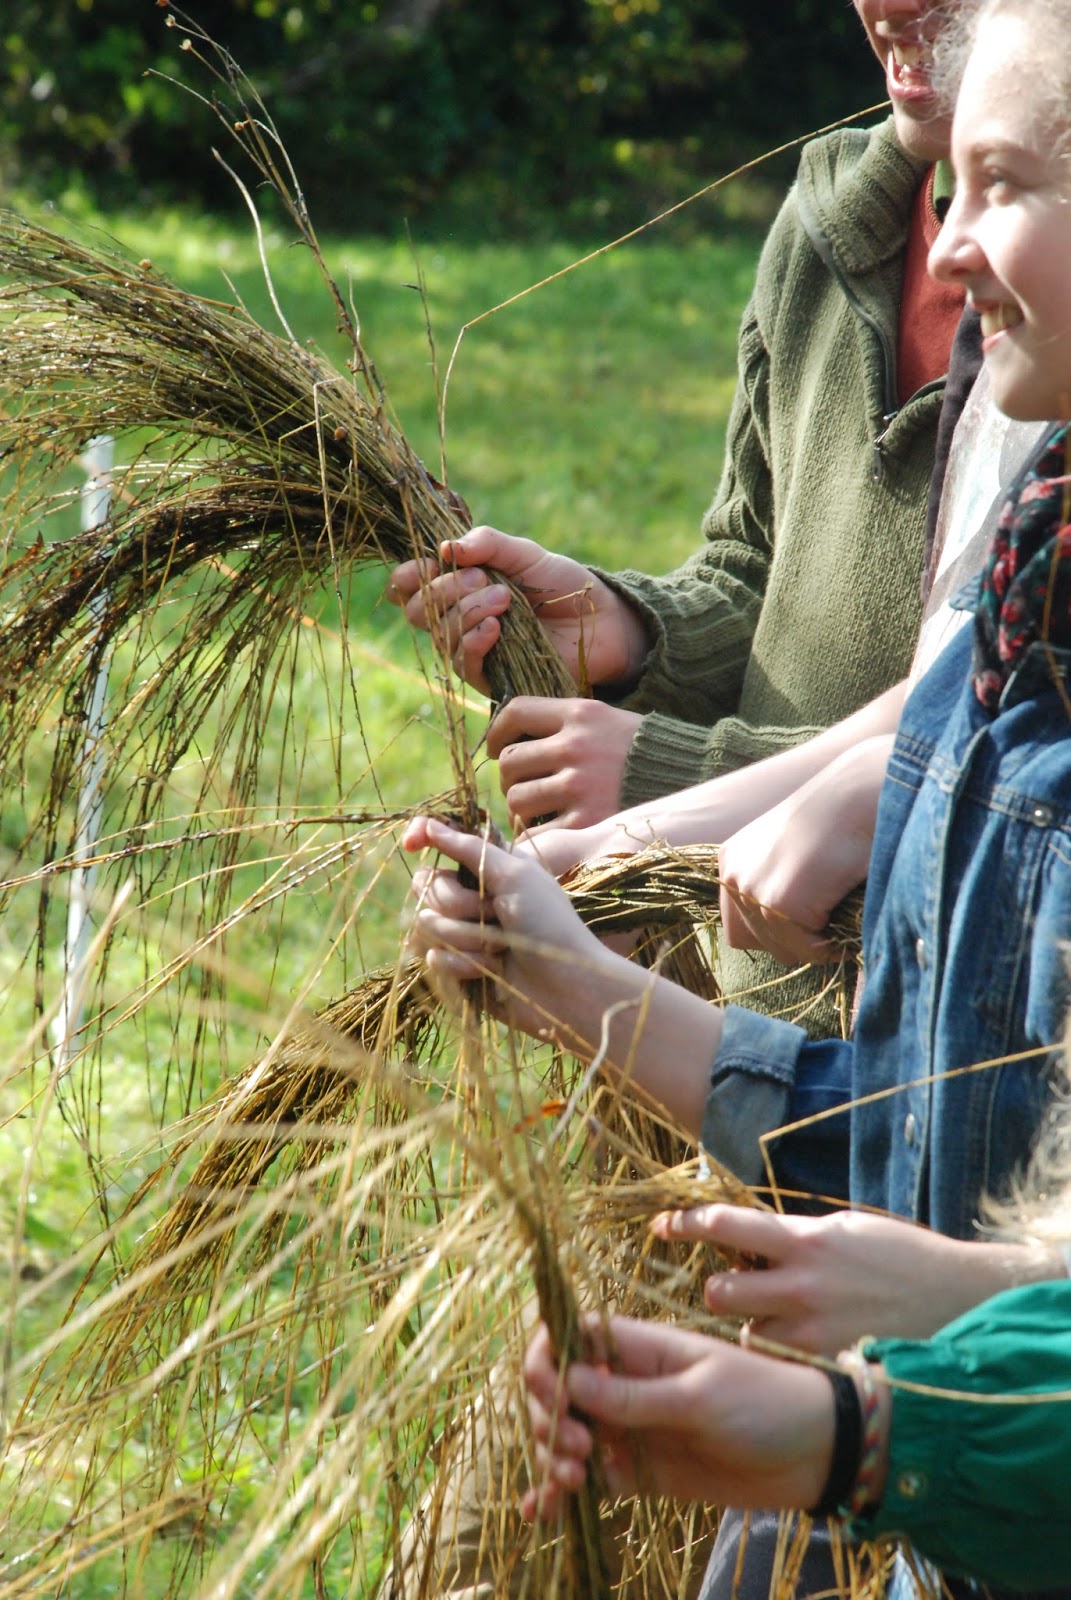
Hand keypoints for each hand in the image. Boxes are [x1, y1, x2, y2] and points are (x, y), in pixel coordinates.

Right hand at [385, 526, 648, 696]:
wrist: (599, 620)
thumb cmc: (561, 584)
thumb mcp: (525, 554)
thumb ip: (489, 544)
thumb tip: (446, 547)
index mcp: (457, 585)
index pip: (410, 586)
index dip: (407, 577)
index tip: (428, 565)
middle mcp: (457, 618)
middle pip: (418, 612)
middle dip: (444, 591)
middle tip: (482, 579)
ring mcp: (472, 648)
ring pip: (441, 635)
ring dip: (467, 612)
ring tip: (504, 598)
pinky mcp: (490, 676)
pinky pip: (464, 663)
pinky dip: (474, 640)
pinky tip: (495, 625)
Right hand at [403, 816, 723, 1137]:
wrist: (566, 988)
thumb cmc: (550, 924)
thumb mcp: (516, 875)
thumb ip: (471, 849)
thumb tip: (430, 825)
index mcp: (488, 867)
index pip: (442, 842)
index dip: (423, 836)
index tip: (412, 841)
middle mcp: (471, 896)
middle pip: (426, 885)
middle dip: (459, 903)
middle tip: (495, 913)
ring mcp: (462, 934)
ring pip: (427, 924)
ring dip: (467, 937)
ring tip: (501, 948)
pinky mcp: (457, 968)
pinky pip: (434, 958)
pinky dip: (466, 964)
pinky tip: (492, 972)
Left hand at [487, 698, 642, 829]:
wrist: (692, 781)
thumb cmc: (644, 754)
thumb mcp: (607, 721)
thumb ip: (566, 725)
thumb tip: (511, 737)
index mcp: (581, 714)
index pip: (516, 712)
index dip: (496, 732)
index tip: (496, 749)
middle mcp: (577, 746)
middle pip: (509, 761)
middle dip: (509, 777)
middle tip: (523, 786)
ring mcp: (581, 785)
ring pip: (516, 798)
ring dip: (520, 808)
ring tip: (539, 810)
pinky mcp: (588, 822)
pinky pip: (535, 834)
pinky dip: (534, 837)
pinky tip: (548, 833)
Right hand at [522, 1315, 834, 1520]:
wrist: (815, 1452)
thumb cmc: (764, 1403)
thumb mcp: (700, 1397)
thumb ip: (635, 1397)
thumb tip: (569, 1383)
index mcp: (642, 1347)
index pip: (571, 1336)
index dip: (547, 1360)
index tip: (552, 1396)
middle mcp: (628, 1383)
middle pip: (559, 1389)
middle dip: (549, 1417)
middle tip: (578, 1450)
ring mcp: (631, 1427)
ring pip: (567, 1434)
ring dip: (554, 1455)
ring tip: (575, 1480)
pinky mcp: (640, 1470)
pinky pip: (590, 1478)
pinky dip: (560, 1491)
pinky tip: (539, 1511)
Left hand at [652, 1205, 1063, 1354]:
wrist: (959, 1299)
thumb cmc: (902, 1258)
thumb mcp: (846, 1229)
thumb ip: (799, 1236)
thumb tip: (754, 1236)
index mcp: (804, 1238)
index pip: (724, 1223)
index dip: (685, 1223)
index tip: (662, 1225)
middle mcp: (800, 1282)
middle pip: (719, 1291)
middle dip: (722, 1292)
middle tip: (737, 1291)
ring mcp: (812, 1329)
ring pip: (744, 1334)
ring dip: (749, 1329)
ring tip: (778, 1325)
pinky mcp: (824, 1363)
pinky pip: (777, 1364)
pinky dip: (779, 1358)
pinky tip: (801, 1351)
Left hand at [717, 737, 891, 965]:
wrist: (862, 795)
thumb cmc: (839, 823)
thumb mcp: (792, 854)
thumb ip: (776, 886)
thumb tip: (779, 942)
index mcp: (732, 861)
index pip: (737, 927)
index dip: (773, 932)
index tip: (806, 918)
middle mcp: (732, 874)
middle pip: (754, 942)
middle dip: (793, 938)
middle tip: (827, 912)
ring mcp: (752, 888)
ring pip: (784, 949)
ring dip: (816, 940)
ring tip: (839, 905)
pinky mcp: (778, 902)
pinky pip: (808, 949)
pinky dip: (833, 941)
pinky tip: (845, 907)